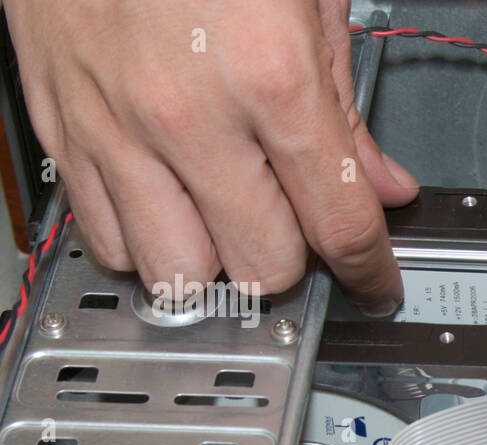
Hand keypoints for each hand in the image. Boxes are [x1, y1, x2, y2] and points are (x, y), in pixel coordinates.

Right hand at [6, 0, 415, 313]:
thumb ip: (345, 104)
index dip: (370, 270)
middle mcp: (190, 115)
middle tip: (299, 228)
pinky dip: (143, 242)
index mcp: (270, 77)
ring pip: (177, 273)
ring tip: (230, 225)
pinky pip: (103, 237)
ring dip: (215, 264)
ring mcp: (117, 126)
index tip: (375, 281)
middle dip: (294, 260)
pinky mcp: (62, 126)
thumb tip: (380, 183)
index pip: (339, 225)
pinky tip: (169, 206)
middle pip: (261, 268)